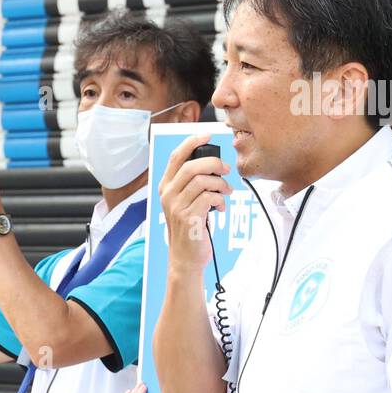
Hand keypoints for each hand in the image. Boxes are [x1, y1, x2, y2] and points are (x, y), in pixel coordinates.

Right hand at [159, 133, 230, 273]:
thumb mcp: (184, 201)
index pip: (176, 156)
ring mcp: (177, 206)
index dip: (192, 142)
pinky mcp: (189, 218)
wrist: (185, 257)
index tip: (207, 135)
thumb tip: (212, 163)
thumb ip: (192, 183)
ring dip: (221, 185)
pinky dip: (220, 200)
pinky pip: (210, 198)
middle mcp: (168, 194)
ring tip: (226, 192)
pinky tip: (221, 208)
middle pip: (193, 166)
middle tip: (226, 171)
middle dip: (214, 164)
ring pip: (203, 181)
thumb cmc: (189, 227)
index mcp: (165, 187)